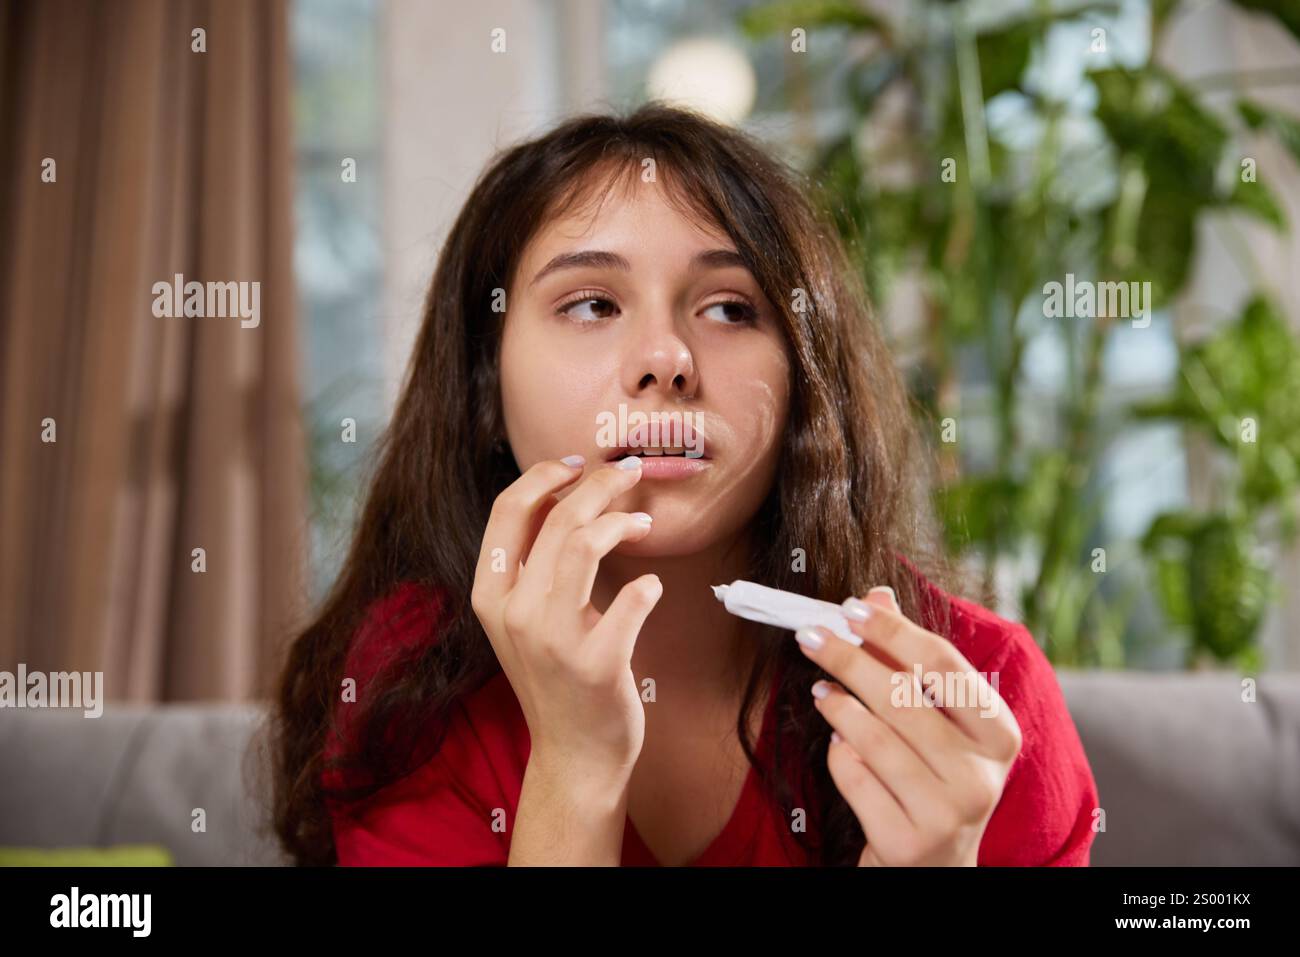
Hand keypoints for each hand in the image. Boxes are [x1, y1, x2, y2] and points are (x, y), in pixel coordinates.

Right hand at [471, 455, 661, 782]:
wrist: (573, 755)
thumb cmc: (556, 676)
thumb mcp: (523, 619)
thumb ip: (532, 564)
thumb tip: (562, 494)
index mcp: (490, 595)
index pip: (508, 510)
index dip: (545, 475)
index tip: (578, 464)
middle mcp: (514, 613)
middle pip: (557, 516)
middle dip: (600, 483)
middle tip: (632, 472)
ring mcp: (552, 639)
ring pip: (585, 543)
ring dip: (622, 520)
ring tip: (644, 523)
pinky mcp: (596, 663)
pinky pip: (632, 601)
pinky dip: (648, 585)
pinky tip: (651, 587)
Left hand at [796, 587, 1021, 865]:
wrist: (932, 864)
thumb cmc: (930, 777)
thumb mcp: (935, 721)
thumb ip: (907, 660)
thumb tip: (875, 594)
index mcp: (1000, 734)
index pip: (942, 664)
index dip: (893, 631)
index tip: (850, 609)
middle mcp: (983, 775)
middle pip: (902, 696)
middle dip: (849, 659)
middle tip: (811, 637)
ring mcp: (948, 813)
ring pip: (874, 738)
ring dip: (838, 706)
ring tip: (821, 690)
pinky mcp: (907, 842)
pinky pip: (856, 778)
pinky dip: (839, 754)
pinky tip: (838, 744)